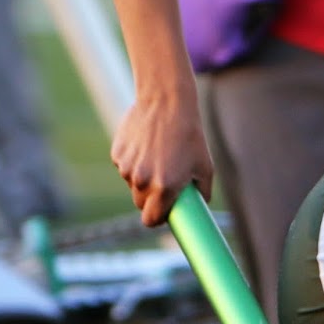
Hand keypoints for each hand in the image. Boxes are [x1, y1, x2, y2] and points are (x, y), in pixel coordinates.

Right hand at [110, 94, 213, 226]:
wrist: (167, 103)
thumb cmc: (191, 135)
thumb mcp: (205, 166)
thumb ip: (202, 192)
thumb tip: (198, 207)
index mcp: (165, 188)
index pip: (151, 220)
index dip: (157, 218)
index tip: (163, 214)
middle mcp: (143, 181)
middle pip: (141, 203)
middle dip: (151, 198)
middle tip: (165, 182)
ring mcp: (127, 168)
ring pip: (132, 183)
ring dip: (143, 177)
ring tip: (159, 155)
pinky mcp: (117, 154)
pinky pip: (125, 166)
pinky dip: (134, 161)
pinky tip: (147, 144)